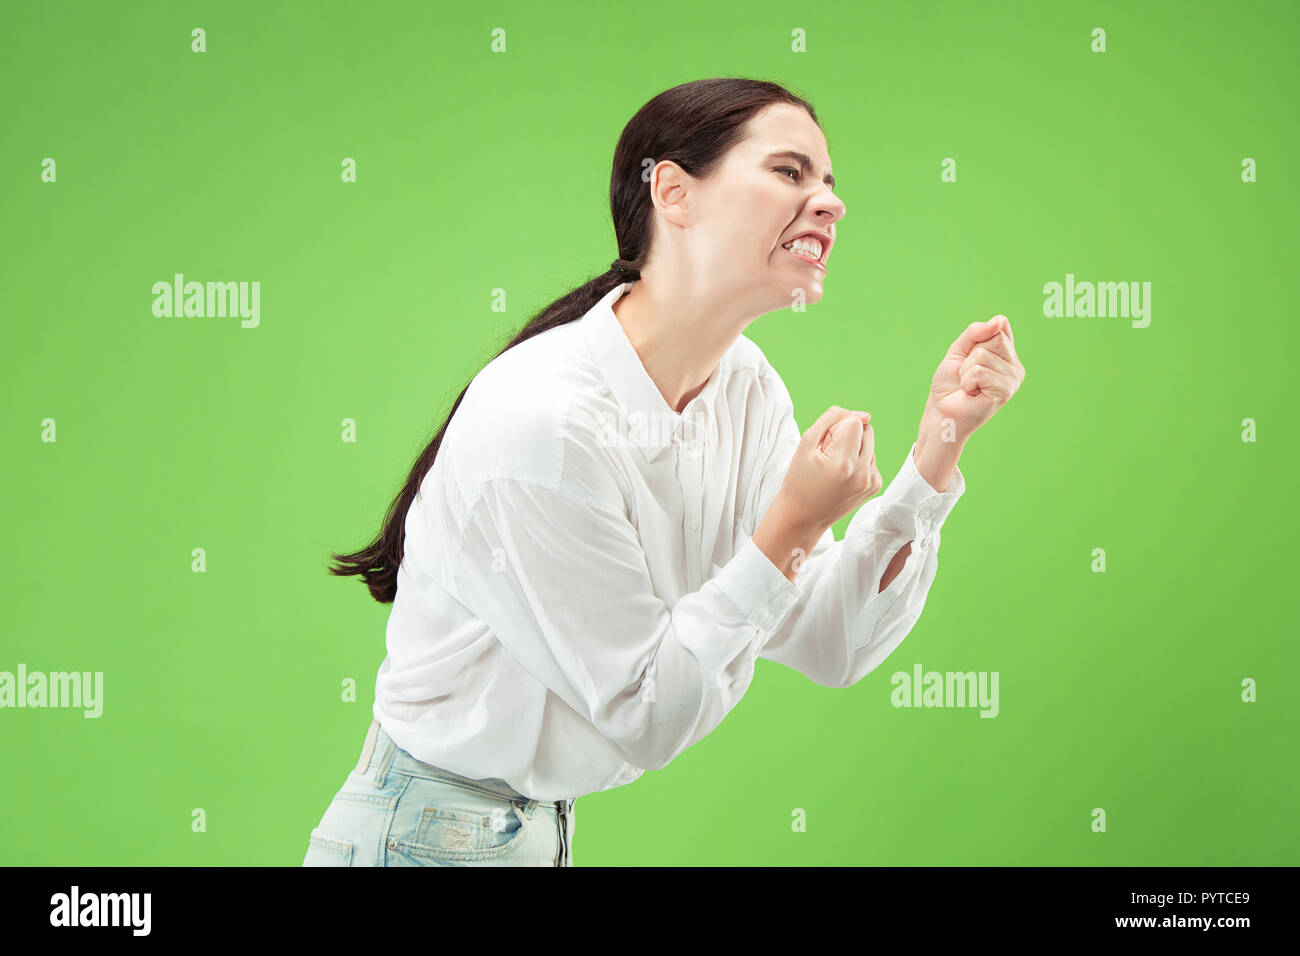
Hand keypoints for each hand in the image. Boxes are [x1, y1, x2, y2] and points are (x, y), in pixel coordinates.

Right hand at [772, 405, 881, 533]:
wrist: (803, 517)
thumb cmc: (800, 480)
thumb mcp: (806, 443)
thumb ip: (832, 419)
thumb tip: (864, 415)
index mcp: (843, 462)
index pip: (854, 422)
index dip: (836, 428)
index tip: (824, 446)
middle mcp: (862, 473)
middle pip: (866, 430)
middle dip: (848, 435)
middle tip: (828, 455)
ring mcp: (871, 481)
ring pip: (870, 443)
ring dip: (854, 448)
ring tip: (834, 467)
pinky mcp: (875, 485)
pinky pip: (871, 458)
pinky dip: (858, 461)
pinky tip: (843, 475)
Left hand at [922, 315, 1025, 443]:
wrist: (941, 411)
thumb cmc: (950, 383)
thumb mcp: (958, 350)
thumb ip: (976, 332)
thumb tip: (998, 321)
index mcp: (1007, 354)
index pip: (1000, 325)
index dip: (977, 337)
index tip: (969, 355)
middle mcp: (1015, 366)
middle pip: (995, 338)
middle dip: (971, 354)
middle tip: (967, 373)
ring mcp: (1013, 379)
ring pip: (984, 355)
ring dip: (966, 370)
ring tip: (968, 384)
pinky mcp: (1005, 392)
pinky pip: (980, 371)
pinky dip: (967, 381)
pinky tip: (970, 392)